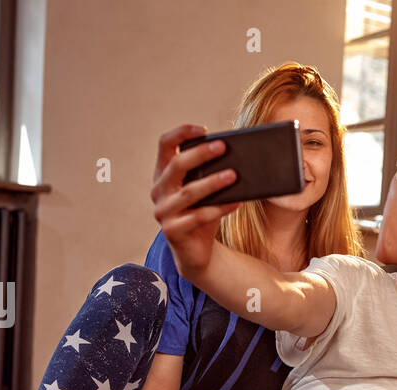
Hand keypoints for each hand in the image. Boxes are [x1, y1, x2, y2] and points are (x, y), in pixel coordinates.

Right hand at [151, 124, 241, 277]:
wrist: (197, 252)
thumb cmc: (203, 214)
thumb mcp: (205, 191)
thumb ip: (210, 173)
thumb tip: (237, 155)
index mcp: (163, 175)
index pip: (165, 145)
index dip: (181, 133)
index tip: (203, 129)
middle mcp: (158, 191)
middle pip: (176, 166)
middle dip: (200, 154)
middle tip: (223, 147)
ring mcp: (163, 212)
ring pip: (188, 193)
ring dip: (212, 182)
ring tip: (234, 175)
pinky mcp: (173, 232)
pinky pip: (198, 217)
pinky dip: (219, 208)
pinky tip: (236, 202)